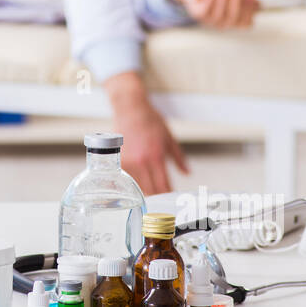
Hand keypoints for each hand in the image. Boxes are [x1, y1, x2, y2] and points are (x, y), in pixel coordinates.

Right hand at [103, 72, 187, 194]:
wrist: (130, 109)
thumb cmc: (150, 120)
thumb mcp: (169, 138)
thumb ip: (179, 158)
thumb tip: (187, 172)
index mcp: (156, 157)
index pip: (163, 185)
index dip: (168, 194)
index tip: (172, 198)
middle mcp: (141, 162)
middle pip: (150, 190)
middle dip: (157, 194)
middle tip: (162, 195)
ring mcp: (128, 162)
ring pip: (137, 186)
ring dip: (145, 189)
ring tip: (150, 187)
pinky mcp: (118, 160)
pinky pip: (127, 178)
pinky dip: (133, 181)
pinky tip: (137, 179)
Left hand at [168, 0, 258, 28]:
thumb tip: (258, 4)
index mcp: (233, 20)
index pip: (246, 24)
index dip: (249, 11)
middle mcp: (222, 23)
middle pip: (234, 18)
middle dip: (236, 0)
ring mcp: (208, 20)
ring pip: (219, 14)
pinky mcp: (197, 13)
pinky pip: (206, 8)